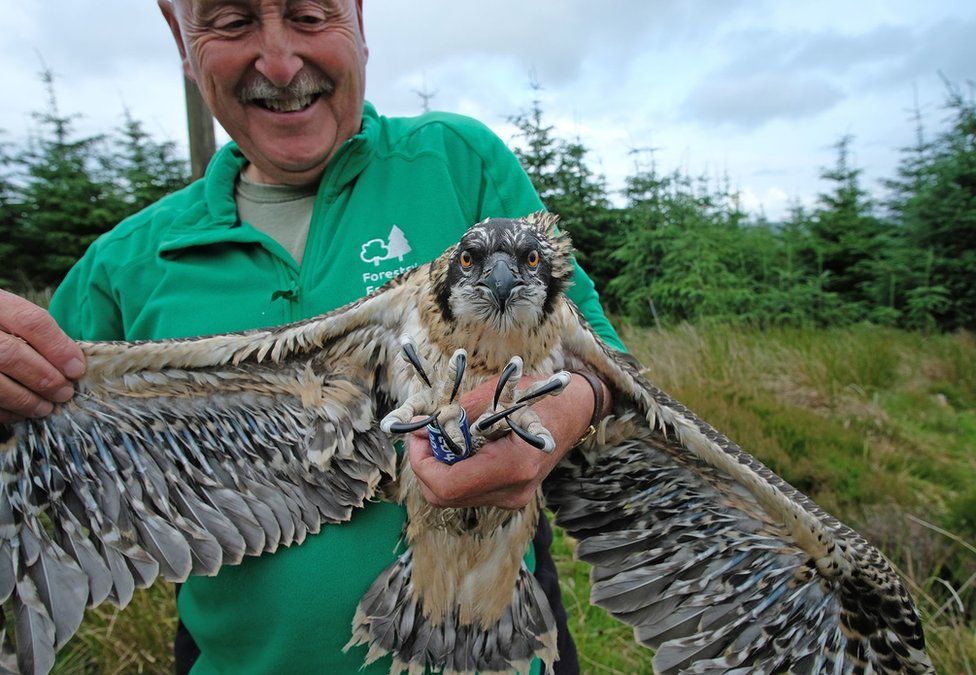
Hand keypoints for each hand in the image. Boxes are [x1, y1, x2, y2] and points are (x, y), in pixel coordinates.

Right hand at [0, 290, 84, 422]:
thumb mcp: (11, 313)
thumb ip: (37, 331)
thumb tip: (72, 362)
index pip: (31, 321)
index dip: (58, 348)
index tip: (76, 369)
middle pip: (11, 354)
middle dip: (44, 378)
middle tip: (64, 393)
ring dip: (25, 400)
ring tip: (45, 407)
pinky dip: (4, 410)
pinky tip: (18, 413)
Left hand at [407, 372, 608, 508]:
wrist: (575, 413)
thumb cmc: (540, 398)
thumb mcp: (497, 396)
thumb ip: (457, 414)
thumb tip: (421, 425)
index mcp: (513, 466)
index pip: (447, 485)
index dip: (421, 463)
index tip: (417, 436)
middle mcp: (512, 491)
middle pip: (444, 496)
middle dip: (424, 466)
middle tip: (422, 435)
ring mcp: (512, 498)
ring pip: (452, 497)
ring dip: (437, 469)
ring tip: (439, 438)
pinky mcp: (508, 496)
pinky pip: (467, 491)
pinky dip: (453, 472)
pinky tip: (457, 448)